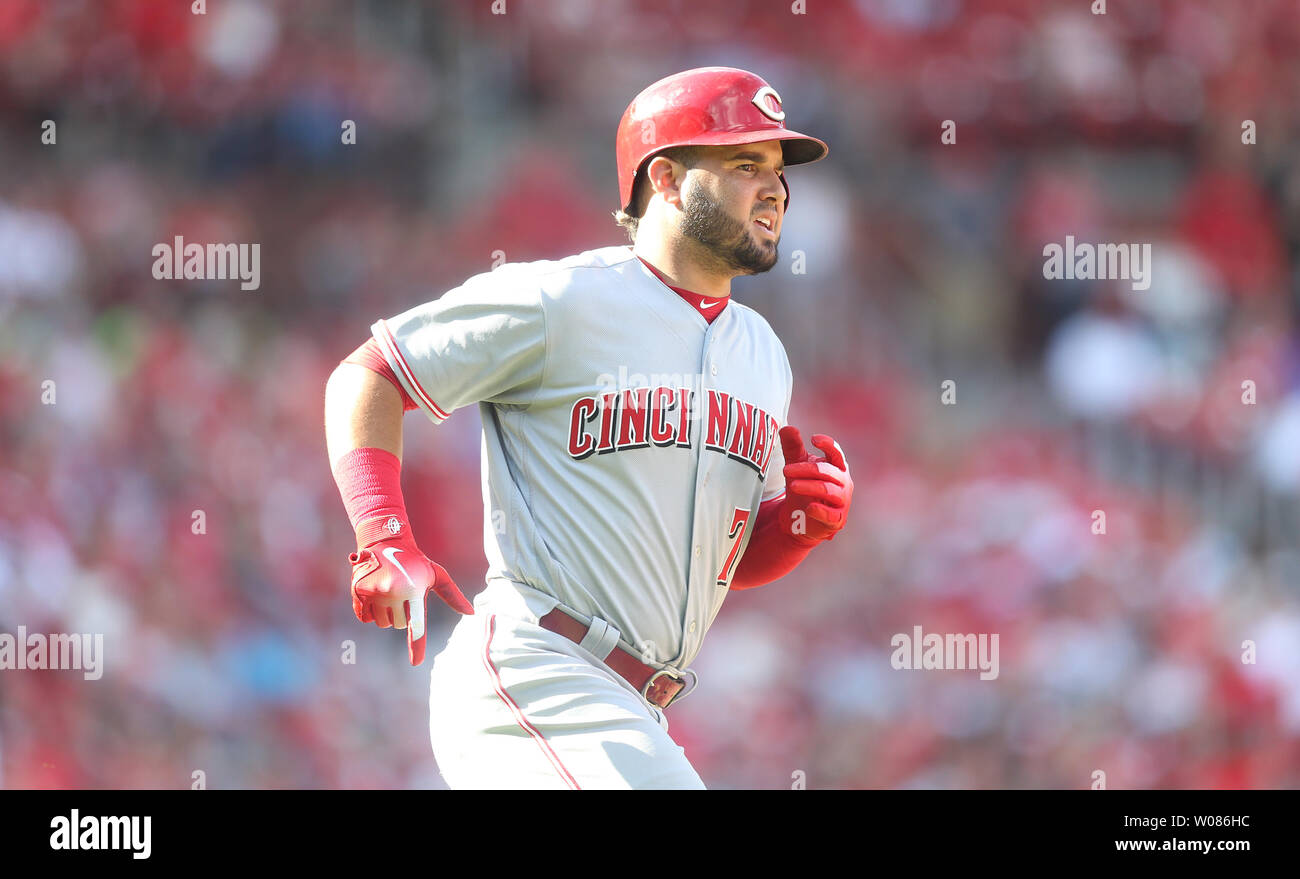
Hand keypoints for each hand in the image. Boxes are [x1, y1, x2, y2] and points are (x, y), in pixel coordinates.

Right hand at [349, 523, 473, 665]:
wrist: (385, 541)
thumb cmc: (415, 561)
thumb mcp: (436, 575)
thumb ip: (452, 595)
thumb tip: (471, 613)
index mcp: (413, 590)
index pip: (416, 624)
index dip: (416, 645)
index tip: (416, 663)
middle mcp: (393, 593)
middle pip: (398, 625)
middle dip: (402, 616)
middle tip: (403, 596)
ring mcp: (374, 592)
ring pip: (382, 623)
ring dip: (387, 615)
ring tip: (390, 594)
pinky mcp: (358, 591)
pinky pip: (364, 618)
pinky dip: (370, 614)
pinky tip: (375, 597)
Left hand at [778, 426, 852, 543]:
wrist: (802, 519)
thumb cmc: (805, 487)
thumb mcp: (797, 466)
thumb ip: (793, 447)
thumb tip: (787, 428)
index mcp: (836, 467)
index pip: (836, 453)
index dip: (828, 445)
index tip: (813, 439)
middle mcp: (843, 482)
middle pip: (827, 471)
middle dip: (805, 469)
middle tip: (786, 470)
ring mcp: (842, 501)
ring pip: (828, 490)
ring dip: (809, 486)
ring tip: (791, 485)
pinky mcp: (836, 520)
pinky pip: (831, 514)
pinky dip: (820, 510)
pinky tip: (808, 508)